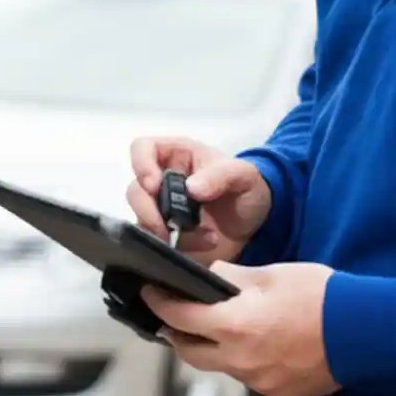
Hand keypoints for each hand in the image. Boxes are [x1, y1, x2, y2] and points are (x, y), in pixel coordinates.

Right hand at [127, 137, 270, 265]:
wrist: (259, 222)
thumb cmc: (248, 186)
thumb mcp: (242, 175)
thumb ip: (220, 176)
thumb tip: (191, 188)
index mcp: (177, 155)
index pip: (142, 148)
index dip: (141, 164)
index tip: (154, 185)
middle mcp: (163, 180)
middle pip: (136, 190)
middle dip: (148, 210)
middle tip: (166, 226)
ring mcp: (162, 210)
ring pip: (142, 219)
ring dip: (165, 232)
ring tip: (201, 236)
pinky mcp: (167, 235)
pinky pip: (158, 242)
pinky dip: (178, 247)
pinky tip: (205, 243)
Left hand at [144, 261, 340, 395]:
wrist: (363, 331)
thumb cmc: (321, 296)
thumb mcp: (272, 273)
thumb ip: (233, 276)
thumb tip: (209, 276)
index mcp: (234, 325)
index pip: (178, 318)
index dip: (159, 304)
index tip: (151, 295)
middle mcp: (240, 360)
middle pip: (190, 354)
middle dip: (179, 335)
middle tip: (177, 318)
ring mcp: (258, 383)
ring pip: (222, 368)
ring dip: (217, 349)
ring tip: (229, 328)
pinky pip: (251, 381)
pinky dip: (249, 364)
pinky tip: (266, 347)